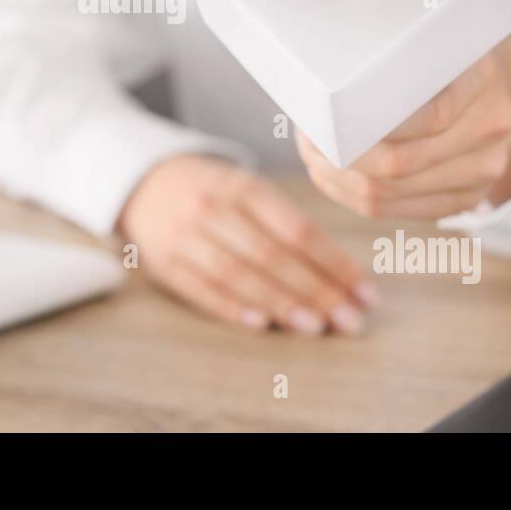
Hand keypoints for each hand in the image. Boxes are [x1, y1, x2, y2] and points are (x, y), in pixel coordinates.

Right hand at [117, 155, 377, 334]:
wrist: (144, 182)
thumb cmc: (215, 193)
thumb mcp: (248, 190)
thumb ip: (287, 223)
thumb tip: (341, 274)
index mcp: (243, 186)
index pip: (298, 230)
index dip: (335, 264)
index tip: (366, 293)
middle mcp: (213, 208)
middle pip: (272, 255)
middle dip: (317, 291)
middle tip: (351, 321)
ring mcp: (185, 235)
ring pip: (239, 275)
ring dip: (281, 304)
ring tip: (317, 327)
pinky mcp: (164, 263)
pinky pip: (202, 290)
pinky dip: (234, 308)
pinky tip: (263, 324)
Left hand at [297, 35, 510, 219]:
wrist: (491, 87)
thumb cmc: (439, 58)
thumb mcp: (425, 38)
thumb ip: (390, 54)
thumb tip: (319, 72)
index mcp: (483, 75)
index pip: (430, 114)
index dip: (371, 124)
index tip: (330, 118)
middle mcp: (493, 124)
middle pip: (402, 162)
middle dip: (342, 157)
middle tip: (308, 140)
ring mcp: (486, 167)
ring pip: (390, 193)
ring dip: (339, 180)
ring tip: (313, 157)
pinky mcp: (469, 198)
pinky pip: (398, 210)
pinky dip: (353, 197)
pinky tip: (332, 178)